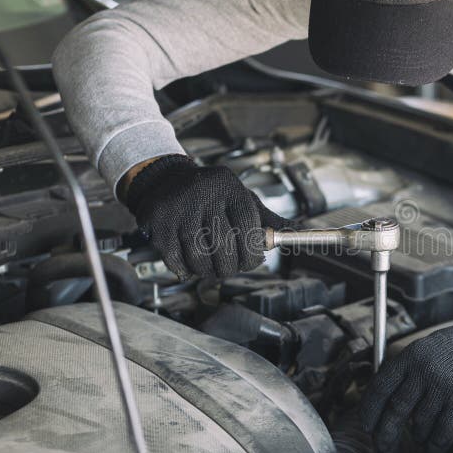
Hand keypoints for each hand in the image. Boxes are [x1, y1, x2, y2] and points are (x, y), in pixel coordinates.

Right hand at [125, 154, 291, 280]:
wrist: (166, 179)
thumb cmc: (211, 193)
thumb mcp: (241, 196)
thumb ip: (266, 217)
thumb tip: (293, 232)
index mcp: (229, 189)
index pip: (249, 231)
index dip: (253, 254)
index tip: (253, 262)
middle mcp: (204, 196)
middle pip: (224, 248)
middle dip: (231, 267)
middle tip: (231, 269)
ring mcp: (179, 211)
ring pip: (200, 259)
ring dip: (208, 272)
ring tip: (211, 268)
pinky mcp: (159, 225)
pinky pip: (177, 261)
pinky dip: (186, 270)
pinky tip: (191, 265)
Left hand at [360, 295, 452, 452]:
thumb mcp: (429, 347)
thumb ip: (409, 369)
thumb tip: (388, 400)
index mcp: (411, 355)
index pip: (380, 387)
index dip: (369, 411)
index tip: (366, 426)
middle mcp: (423, 370)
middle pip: (395, 410)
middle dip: (386, 433)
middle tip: (383, 446)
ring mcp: (443, 386)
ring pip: (419, 424)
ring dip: (418, 438)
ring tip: (419, 441)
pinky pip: (441, 433)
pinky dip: (434, 447)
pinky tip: (431, 451)